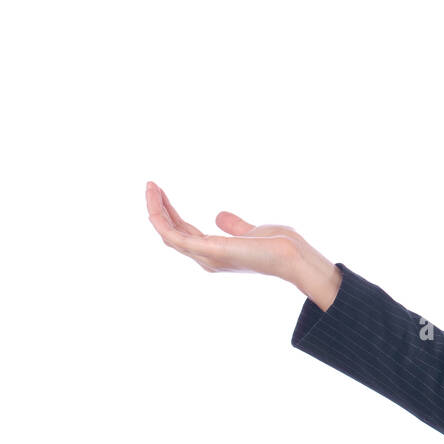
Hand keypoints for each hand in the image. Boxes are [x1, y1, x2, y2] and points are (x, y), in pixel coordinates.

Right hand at [145, 180, 322, 282]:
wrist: (292, 256)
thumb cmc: (277, 247)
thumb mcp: (250, 232)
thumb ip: (234, 226)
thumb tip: (218, 215)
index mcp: (213, 253)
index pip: (184, 233)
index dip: (171, 214)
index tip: (162, 193)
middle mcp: (205, 258)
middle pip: (172, 233)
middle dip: (159, 209)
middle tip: (151, 185)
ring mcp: (205, 256)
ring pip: (168, 233)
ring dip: (156, 209)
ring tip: (150, 186)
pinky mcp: (207, 250)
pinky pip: (173, 235)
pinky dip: (161, 217)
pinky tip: (156, 200)